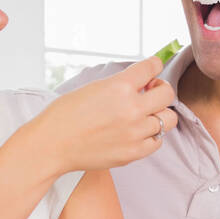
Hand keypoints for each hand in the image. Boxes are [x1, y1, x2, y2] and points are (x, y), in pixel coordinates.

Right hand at [35, 57, 177, 174]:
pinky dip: (151, 136)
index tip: (152, 69)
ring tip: (144, 115)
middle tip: (149, 93)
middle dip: (160, 89)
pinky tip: (137, 132)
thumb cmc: (65, 114)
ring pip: (167, 119)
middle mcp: (131, 109)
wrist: (52, 144)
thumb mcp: (94, 87)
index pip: (153, 67)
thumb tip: (142, 82)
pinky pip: (157, 142)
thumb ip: (121, 84)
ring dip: (158, 114)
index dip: (154, 66)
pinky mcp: (132, 153)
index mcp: (120, 86)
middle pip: (167, 94)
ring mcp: (134, 133)